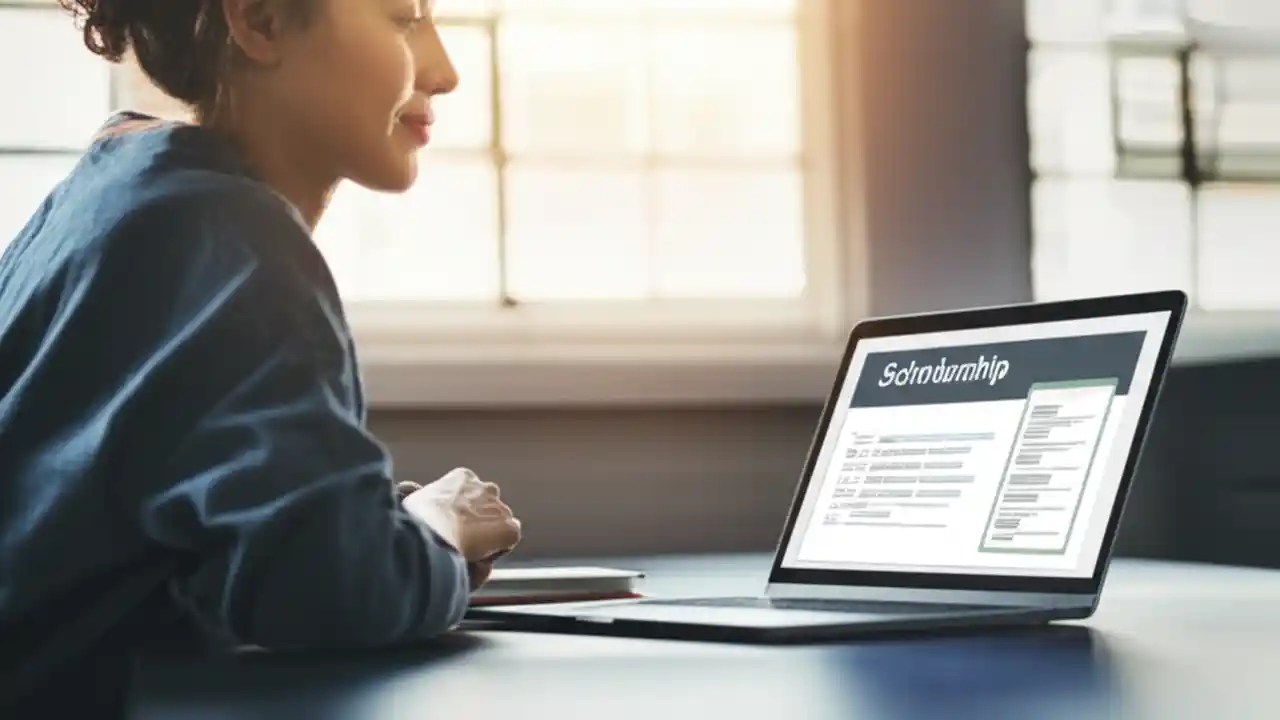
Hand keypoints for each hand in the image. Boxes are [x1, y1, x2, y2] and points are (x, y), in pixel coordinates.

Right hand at [401, 468, 521, 570]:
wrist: (429, 535)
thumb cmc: (413, 521)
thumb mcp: (411, 500)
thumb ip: (417, 495)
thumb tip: (409, 488)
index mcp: (462, 477)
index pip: (469, 496)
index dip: (460, 514)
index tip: (449, 525)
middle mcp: (485, 488)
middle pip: (487, 509)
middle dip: (478, 522)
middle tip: (461, 541)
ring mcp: (499, 508)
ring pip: (498, 526)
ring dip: (488, 537)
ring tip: (468, 552)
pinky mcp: (509, 528)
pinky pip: (507, 542)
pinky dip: (496, 550)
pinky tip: (478, 556)